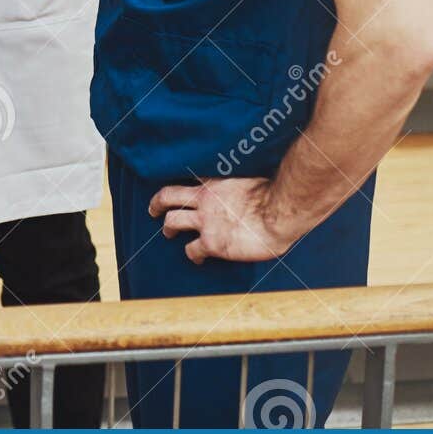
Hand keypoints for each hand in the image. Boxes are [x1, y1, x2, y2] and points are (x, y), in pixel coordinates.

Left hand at [149, 177, 299, 263]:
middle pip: (168, 196)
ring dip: (168, 228)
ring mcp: (205, 221)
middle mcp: (204, 199)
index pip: (189, 175)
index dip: (180, 179)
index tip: (177, 186)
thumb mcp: (252, 176)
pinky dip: (192, 254)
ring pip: (172, 222)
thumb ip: (241, 181)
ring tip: (168, 233)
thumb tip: (248, 182)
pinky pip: (192, 249)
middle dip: (157, 202)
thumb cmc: (274, 195)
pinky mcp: (212, 243)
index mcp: (215, 181)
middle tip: (153, 209)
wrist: (279, 214)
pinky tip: (197, 258)